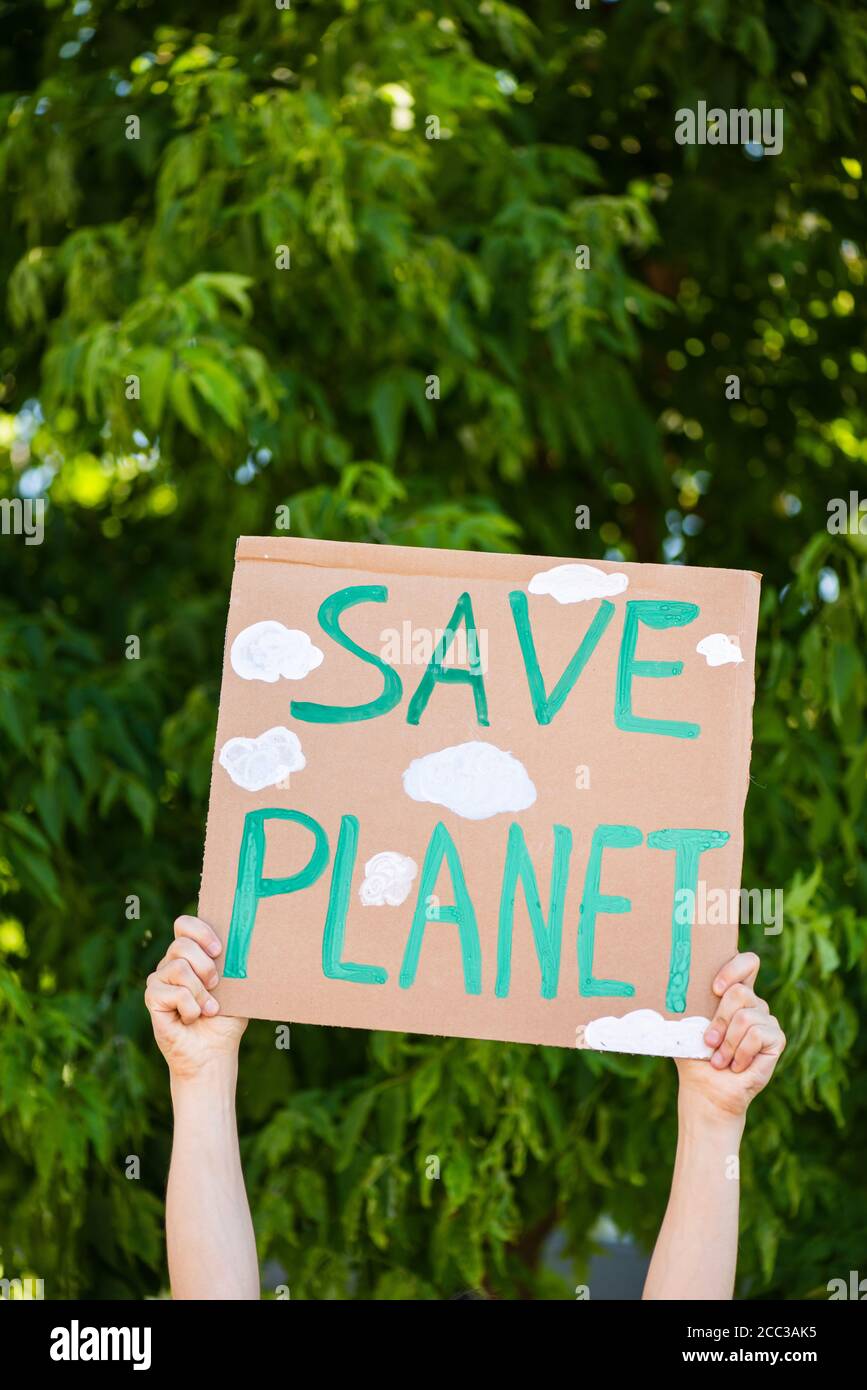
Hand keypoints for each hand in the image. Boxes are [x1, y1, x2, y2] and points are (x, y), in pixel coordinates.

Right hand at [145, 915, 247, 1080]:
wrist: (214, 1051)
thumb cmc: (226, 1018)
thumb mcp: (236, 985)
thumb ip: (233, 962)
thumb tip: (245, 940)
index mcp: (191, 955)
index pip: (184, 924)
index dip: (200, 931)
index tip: (219, 950)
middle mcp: (171, 963)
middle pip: (181, 944)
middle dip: (205, 966)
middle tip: (216, 985)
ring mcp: (159, 980)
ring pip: (178, 967)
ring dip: (201, 992)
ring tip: (208, 1009)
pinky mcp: (152, 999)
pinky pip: (174, 992)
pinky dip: (191, 1008)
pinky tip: (192, 1018)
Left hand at [675, 952, 785, 1121]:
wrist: (706, 1088)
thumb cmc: (693, 1054)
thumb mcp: (685, 1024)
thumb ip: (685, 1001)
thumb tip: (663, 979)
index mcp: (731, 993)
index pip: (747, 963)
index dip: (733, 968)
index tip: (714, 988)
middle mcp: (752, 1003)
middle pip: (741, 991)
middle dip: (719, 1019)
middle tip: (709, 1041)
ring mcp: (766, 1020)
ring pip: (746, 1016)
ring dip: (727, 1043)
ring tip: (719, 1059)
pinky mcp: (776, 1039)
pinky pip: (758, 1034)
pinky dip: (740, 1053)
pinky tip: (736, 1065)